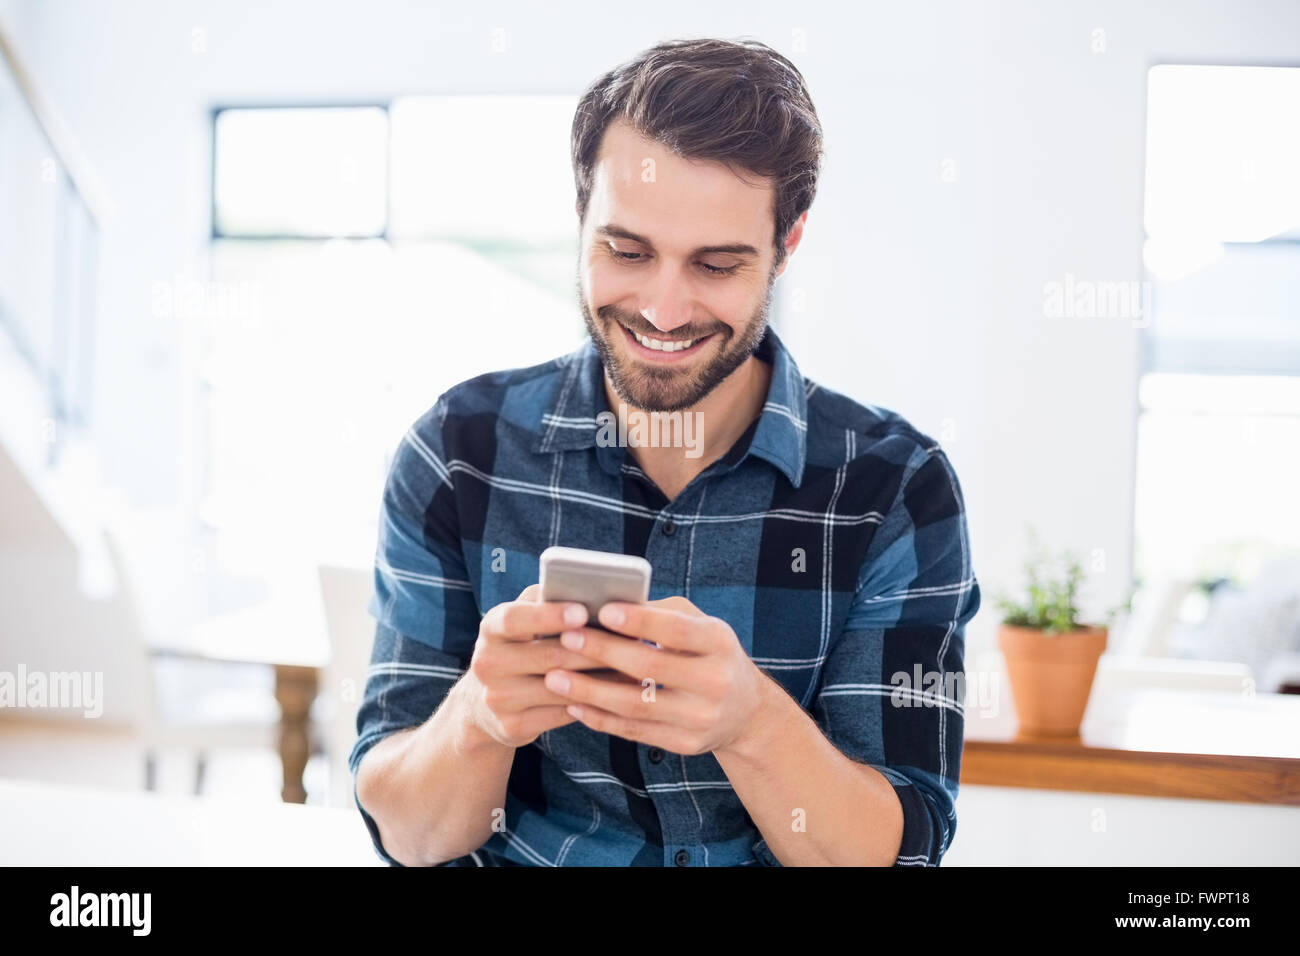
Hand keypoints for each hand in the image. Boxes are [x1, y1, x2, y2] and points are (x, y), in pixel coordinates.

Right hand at [465, 583, 634, 747]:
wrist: (485, 705)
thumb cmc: (521, 647)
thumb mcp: (524, 620)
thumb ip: (549, 601)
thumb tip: (596, 593)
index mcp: (491, 628)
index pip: (515, 619)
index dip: (549, 615)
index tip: (582, 611)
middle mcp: (487, 663)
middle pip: (549, 656)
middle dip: (594, 648)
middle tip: (632, 639)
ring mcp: (498, 699)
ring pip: (561, 687)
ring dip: (603, 677)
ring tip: (636, 665)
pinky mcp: (513, 726)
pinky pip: (564, 713)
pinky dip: (595, 702)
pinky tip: (620, 693)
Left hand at [542, 596, 770, 755]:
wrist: (745, 712)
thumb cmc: (709, 654)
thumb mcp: (700, 627)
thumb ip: (660, 614)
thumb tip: (605, 604)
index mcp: (718, 642)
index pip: (676, 630)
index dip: (638, 621)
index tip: (602, 610)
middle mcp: (715, 682)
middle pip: (651, 668)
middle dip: (603, 652)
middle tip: (566, 639)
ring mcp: (701, 717)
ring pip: (636, 706)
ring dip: (590, 693)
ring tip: (555, 678)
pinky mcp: (686, 744)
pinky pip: (635, 732)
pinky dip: (601, 719)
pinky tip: (574, 705)